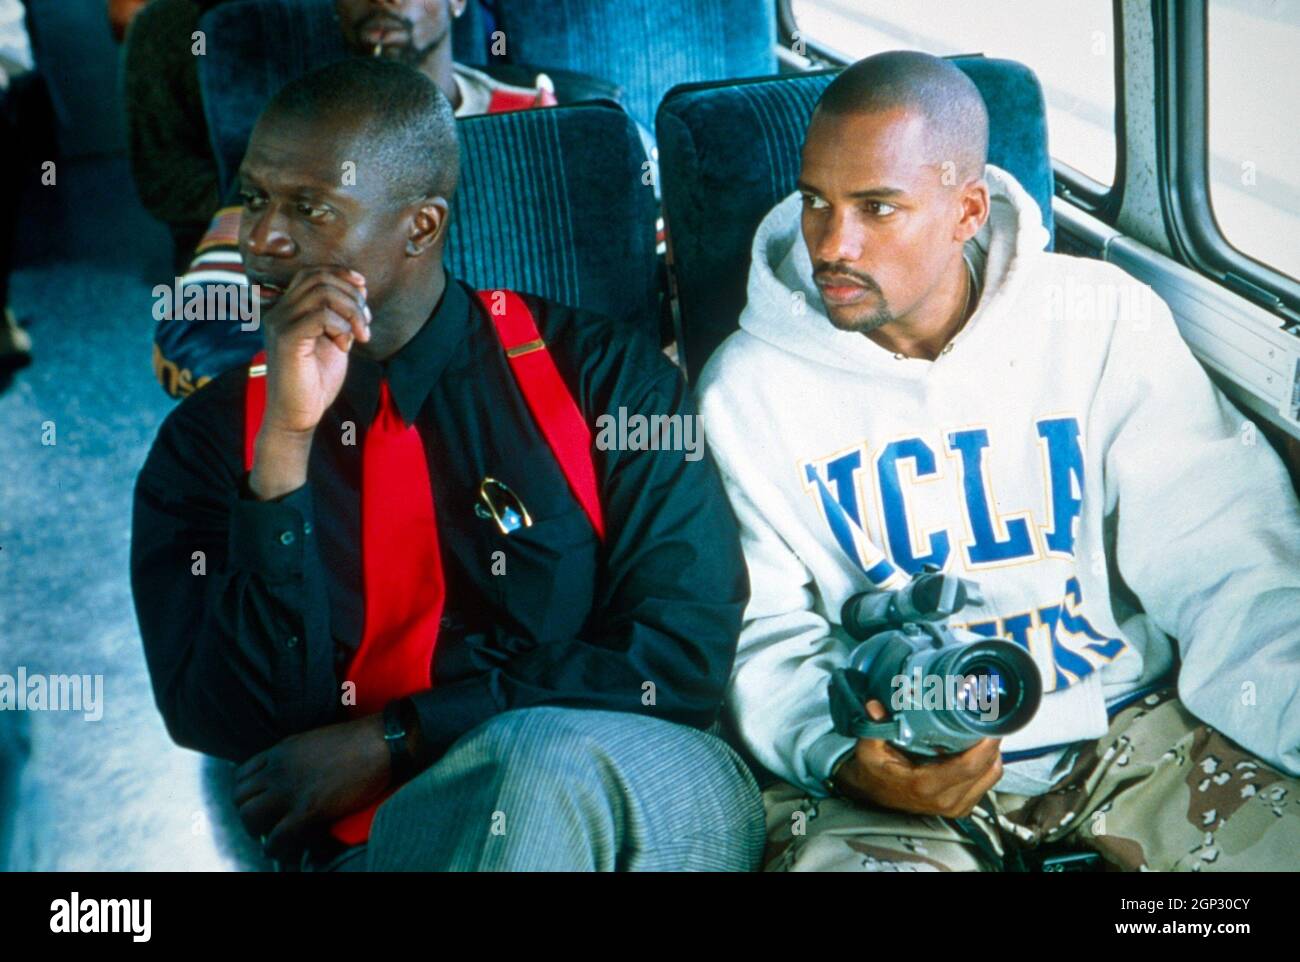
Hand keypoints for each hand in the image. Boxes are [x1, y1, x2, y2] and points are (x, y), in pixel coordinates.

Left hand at [233, 714, 389, 860]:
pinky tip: (283, 849)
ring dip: (257, 831)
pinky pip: (275, 837)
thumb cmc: (358, 740)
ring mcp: (290, 790)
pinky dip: (274, 848)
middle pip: (239, 797)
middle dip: (247, 813)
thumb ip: (296, 755)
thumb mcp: (315, 740)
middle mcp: (278, 769)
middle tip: (263, 822)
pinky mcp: (307, 810)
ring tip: (272, 836)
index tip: (258, 802)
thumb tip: (294, 772)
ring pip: (249, 817)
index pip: (241, 774)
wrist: (382, 743)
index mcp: (281, 750)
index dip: (246, 793)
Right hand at [249, 267, 370, 499]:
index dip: (341, 274)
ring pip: (322, 293)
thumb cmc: (316, 382)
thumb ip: (341, 315)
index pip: (312, 273)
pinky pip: (320, 315)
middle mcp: (279, 312)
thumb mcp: (334, 340)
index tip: (364, 289)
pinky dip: (341, 326)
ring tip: (359, 336)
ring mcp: (280, 324)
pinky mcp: (286, 340)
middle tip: (365, 324)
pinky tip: (345, 346)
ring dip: (351, 311)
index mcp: (288, 310)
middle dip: (352, 296)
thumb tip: (359, 287)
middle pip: (319, 278)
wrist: (298, 416)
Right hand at [831, 699, 1002, 818]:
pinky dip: (987, 763)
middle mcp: (946, 800)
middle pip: (987, 769)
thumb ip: (875, 726)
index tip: (992, 721)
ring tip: (985, 728)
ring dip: (992, 752)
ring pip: (991, 776)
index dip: (986, 743)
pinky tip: (978, 746)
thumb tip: (875, 705)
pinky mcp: (961, 806)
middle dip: (993, 742)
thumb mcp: (869, 748)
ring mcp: (955, 806)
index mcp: (926, 785)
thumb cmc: (874, 770)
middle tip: (990, 716)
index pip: (970, 766)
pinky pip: (986, 783)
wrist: (872, 794)